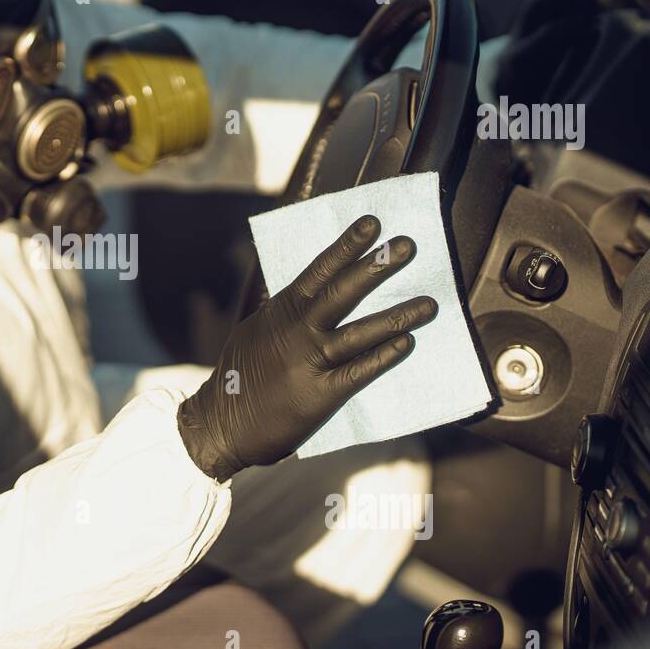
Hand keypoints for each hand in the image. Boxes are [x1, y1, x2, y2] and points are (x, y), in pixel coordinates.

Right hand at [177, 214, 437, 480]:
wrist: (220, 425)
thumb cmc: (240, 376)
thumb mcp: (257, 331)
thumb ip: (287, 312)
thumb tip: (314, 290)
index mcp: (281, 311)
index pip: (319, 270)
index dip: (347, 245)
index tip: (373, 223)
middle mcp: (297, 331)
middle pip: (343, 293)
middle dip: (377, 267)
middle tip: (408, 245)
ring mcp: (309, 362)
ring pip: (360, 332)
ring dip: (397, 316)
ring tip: (429, 303)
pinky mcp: (320, 395)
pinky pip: (359, 372)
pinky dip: (383, 357)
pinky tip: (407, 344)